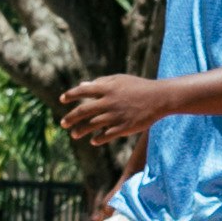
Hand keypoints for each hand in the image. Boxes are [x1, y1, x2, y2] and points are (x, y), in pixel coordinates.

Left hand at [58, 73, 176, 159]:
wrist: (159, 98)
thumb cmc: (138, 87)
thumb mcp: (119, 80)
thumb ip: (100, 83)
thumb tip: (81, 85)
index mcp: (107, 88)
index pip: (83, 91)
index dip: (70, 95)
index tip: (62, 100)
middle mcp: (109, 102)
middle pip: (83, 111)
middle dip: (70, 118)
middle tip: (62, 123)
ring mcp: (116, 115)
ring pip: (92, 125)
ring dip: (81, 130)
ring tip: (74, 134)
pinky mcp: (124, 127)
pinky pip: (107, 135)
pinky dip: (98, 138)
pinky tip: (93, 140)